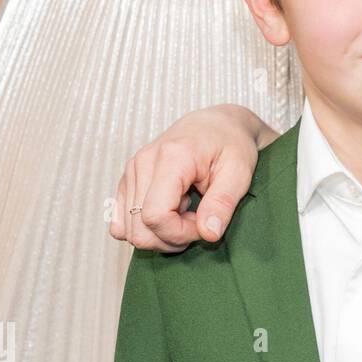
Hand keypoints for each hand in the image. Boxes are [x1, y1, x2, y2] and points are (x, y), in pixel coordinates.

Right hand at [109, 105, 270, 252]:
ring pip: (127, 230)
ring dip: (160, 234)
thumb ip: (223, 204)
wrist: (217, 124)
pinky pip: (121, 222)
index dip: (181, 233)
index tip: (205, 224)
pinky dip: (145, 228)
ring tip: (186, 215)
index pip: (155, 216)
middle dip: (171, 238)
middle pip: (139, 228)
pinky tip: (170, 213)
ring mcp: (130, 171)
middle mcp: (142, 163)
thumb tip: (209, 234)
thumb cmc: (231, 144)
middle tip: (198, 221)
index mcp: (171, 158)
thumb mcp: (239, 172)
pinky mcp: (127, 180)